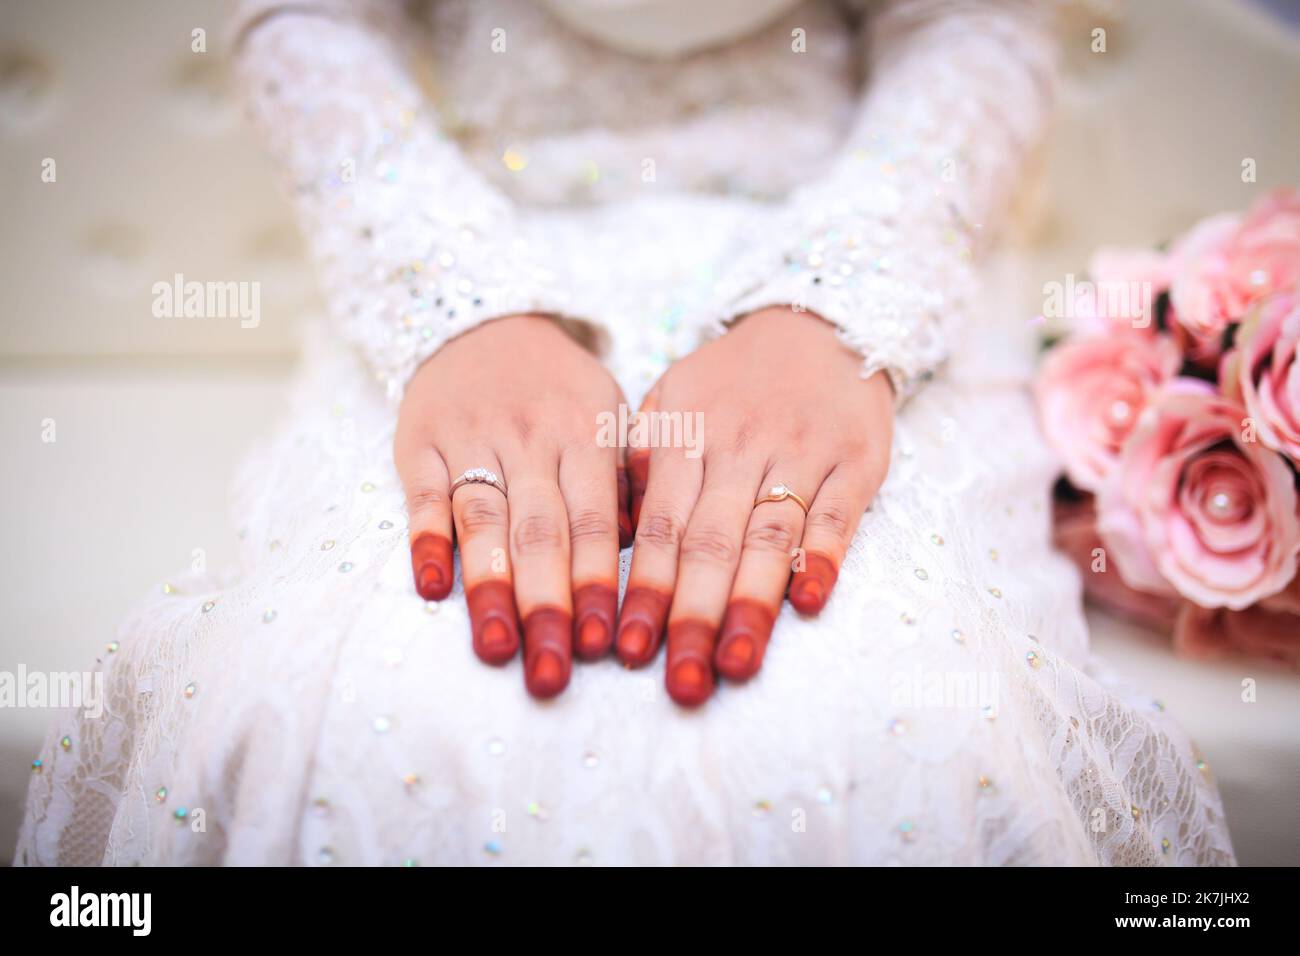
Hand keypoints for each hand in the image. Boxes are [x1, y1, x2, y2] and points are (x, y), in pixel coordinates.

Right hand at [395, 315, 630, 697]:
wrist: (484, 323)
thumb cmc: (559, 390)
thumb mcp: (608, 416)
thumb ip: (624, 481)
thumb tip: (640, 553)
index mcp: (586, 433)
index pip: (594, 521)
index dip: (597, 584)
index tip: (601, 645)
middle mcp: (530, 437)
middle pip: (539, 533)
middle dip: (547, 606)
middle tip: (551, 676)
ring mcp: (471, 439)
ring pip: (483, 523)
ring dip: (489, 589)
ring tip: (497, 651)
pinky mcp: (419, 443)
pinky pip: (423, 497)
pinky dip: (425, 540)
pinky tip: (430, 587)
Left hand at [617, 306, 893, 705]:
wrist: (821, 324)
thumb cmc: (734, 380)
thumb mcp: (672, 397)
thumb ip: (640, 456)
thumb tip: (609, 527)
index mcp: (687, 435)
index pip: (659, 525)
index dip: (643, 590)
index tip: (627, 650)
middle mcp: (741, 445)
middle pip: (711, 541)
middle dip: (692, 616)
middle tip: (680, 684)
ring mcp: (801, 451)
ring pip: (772, 535)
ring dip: (753, 604)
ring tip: (736, 664)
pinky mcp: (856, 459)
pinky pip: (839, 512)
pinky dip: (826, 556)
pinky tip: (810, 602)